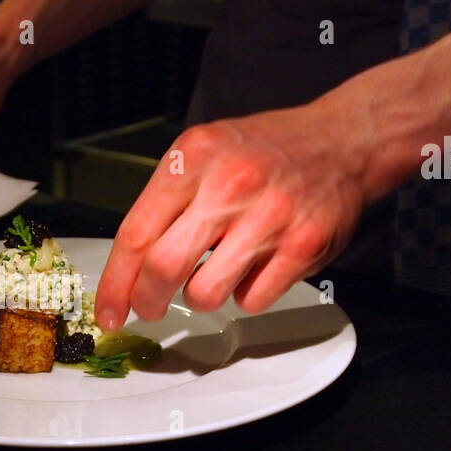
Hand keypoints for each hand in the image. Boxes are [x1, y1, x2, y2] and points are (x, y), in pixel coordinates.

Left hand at [94, 100, 372, 330]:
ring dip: (200, 296)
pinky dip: (245, 294)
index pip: (137, 233)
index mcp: (195, 157)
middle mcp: (230, 184)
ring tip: (214, 273)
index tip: (108, 310)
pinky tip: (254, 267)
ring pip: (206, 293)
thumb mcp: (205, 152)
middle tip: (149, 307)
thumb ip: (166, 201)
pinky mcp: (303, 245)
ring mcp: (270, 216)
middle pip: (164, 268)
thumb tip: (128, 267)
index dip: (116, 283)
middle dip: (148, 300)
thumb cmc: (265, 150)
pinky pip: (252, 299)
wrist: (341, 140)